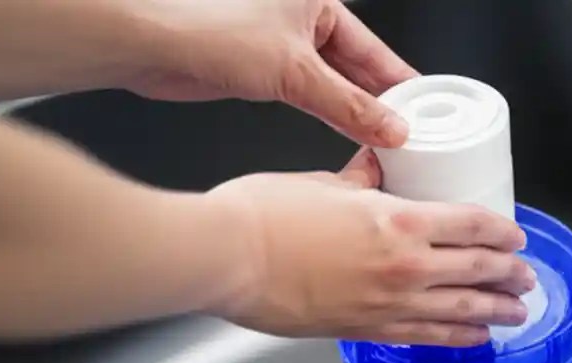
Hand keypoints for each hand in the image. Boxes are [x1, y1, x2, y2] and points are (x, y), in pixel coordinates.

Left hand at [134, 0, 416, 146]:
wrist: (150, 45)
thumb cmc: (209, 29)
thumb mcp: (295, 73)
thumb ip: (349, 106)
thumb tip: (389, 125)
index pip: (372, 47)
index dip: (398, 80)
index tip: (422, 107)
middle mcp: (300, 16)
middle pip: (354, 66)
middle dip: (379, 99)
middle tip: (408, 128)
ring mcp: (280, 44)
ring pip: (331, 83)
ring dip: (354, 111)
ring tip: (384, 138)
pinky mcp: (260, 70)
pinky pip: (308, 95)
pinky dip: (328, 114)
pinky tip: (347, 132)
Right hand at [206, 150, 534, 345]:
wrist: (226, 260)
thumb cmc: (262, 218)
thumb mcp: (323, 183)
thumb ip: (361, 179)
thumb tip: (378, 164)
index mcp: (401, 221)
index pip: (474, 226)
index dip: (503, 233)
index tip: (516, 237)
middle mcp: (406, 267)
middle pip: (479, 272)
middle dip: (510, 276)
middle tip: (526, 279)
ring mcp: (389, 304)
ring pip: (462, 311)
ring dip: (496, 313)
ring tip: (517, 314)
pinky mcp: (366, 330)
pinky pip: (427, 338)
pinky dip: (457, 339)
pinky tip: (474, 340)